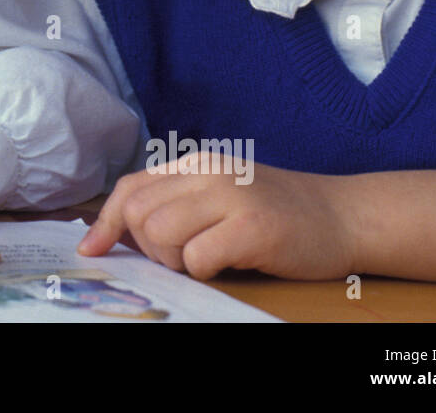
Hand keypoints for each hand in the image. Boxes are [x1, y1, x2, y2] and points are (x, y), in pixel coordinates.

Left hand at [76, 152, 357, 280]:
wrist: (343, 216)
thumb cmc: (276, 214)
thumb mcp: (220, 195)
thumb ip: (175, 203)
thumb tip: (115, 233)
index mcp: (195, 163)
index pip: (129, 187)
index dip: (105, 222)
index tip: (92, 250)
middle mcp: (208, 171)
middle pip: (137, 213)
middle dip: (147, 247)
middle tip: (182, 257)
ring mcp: (231, 195)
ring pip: (159, 234)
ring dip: (175, 260)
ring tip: (207, 258)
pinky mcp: (252, 226)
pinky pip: (197, 257)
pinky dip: (204, 271)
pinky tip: (228, 263)